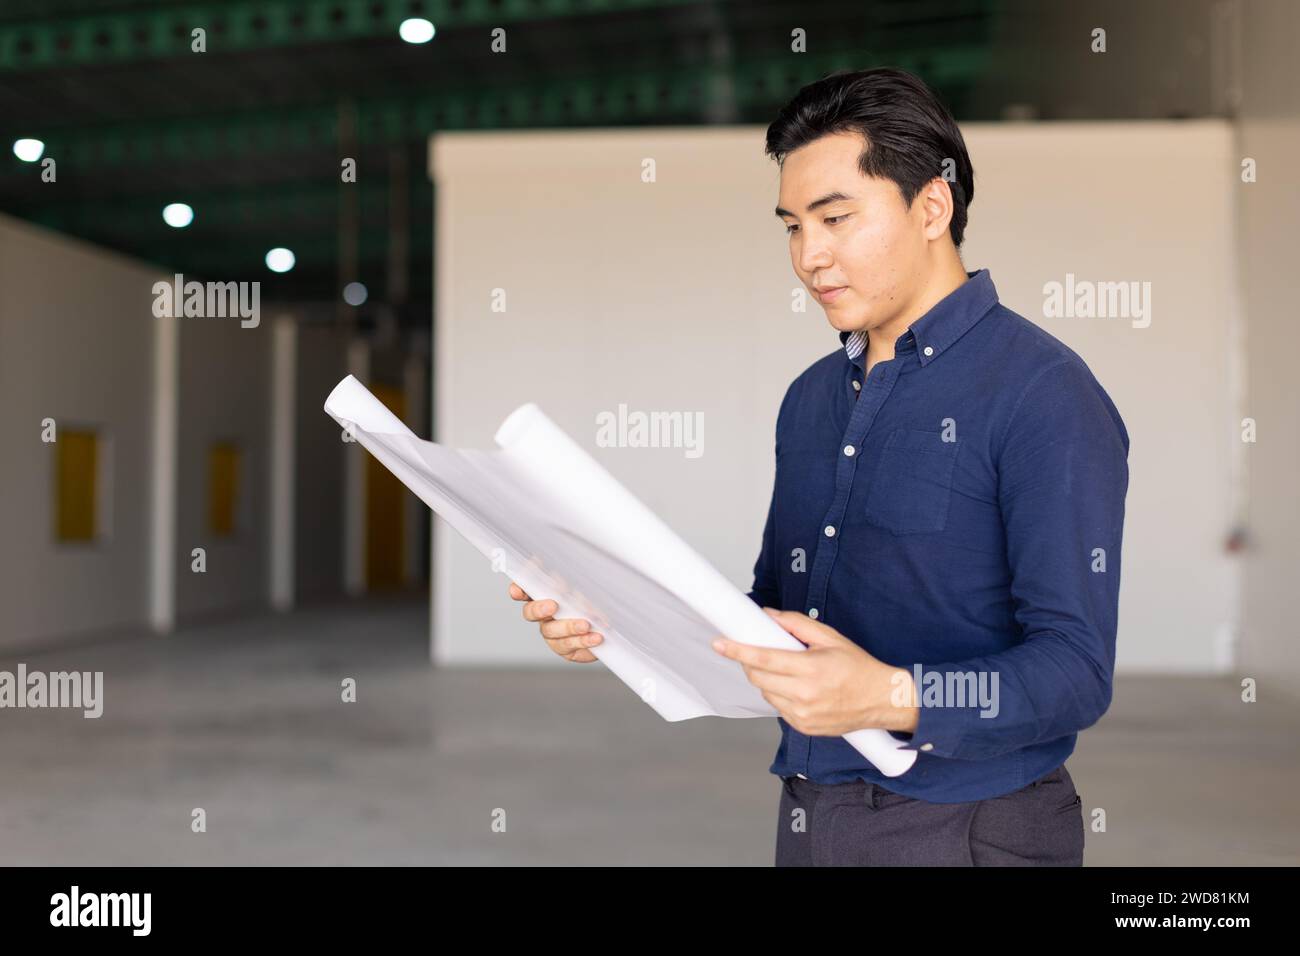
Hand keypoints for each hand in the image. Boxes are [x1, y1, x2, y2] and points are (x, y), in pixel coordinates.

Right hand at [508, 581, 603, 662]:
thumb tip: (567, 577)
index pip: (525, 589)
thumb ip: (573, 580)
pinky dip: (583, 641)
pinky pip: (569, 646)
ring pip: (551, 631)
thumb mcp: (586, 584)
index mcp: (545, 594)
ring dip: (569, 626)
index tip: (517, 591)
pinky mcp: (565, 649)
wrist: (611, 623)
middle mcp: (544, 614)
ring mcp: (553, 633)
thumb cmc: (596, 600)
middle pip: (530, 612)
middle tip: (552, 606)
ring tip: (585, 625)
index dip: (518, 590)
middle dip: (539, 609)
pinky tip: (594, 637)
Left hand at [711, 608, 918, 736]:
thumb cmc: (858, 668)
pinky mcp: (804, 727)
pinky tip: (796, 687)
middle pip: (758, 677)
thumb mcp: (831, 638)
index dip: (738, 650)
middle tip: (757, 651)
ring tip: (787, 671)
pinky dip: (778, 694)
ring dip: (766, 679)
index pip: (763, 659)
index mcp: (811, 670)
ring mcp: (803, 715)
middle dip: (750, 663)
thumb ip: (797, 625)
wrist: (882, 700)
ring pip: (765, 693)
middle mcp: (805, 695)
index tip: (720, 644)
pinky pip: (777, 708)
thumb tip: (769, 616)